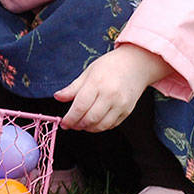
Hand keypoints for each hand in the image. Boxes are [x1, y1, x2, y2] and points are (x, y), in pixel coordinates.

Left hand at [53, 44, 172, 131]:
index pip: (80, 107)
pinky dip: (101, 127)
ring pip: (101, 126)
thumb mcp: (88, 72)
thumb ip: (73, 88)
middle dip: (77, 125)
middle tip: (72, 124)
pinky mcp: (127, 111)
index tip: (64, 123)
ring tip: (82, 124)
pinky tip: (95, 121)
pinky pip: (111, 125)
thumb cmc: (110, 66)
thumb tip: (58, 97)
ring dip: (89, 128)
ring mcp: (120, 104)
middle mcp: (110, 95)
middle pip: (90, 119)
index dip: (70, 118)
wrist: (136, 64)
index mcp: (97, 83)